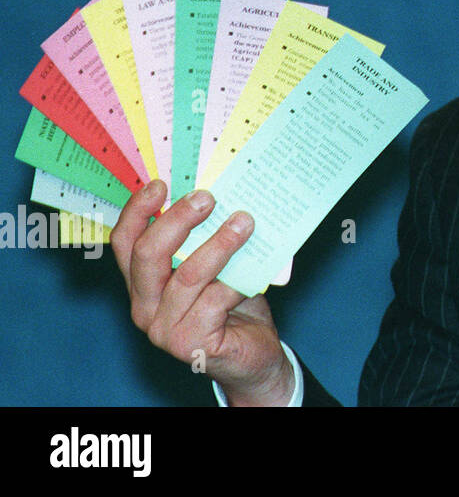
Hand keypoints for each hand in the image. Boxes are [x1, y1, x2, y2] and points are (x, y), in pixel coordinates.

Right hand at [110, 179, 294, 405]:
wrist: (253, 354)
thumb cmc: (232, 303)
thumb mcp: (214, 265)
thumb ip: (205, 239)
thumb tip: (224, 193)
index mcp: (142, 283)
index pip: (124, 242)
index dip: (137, 211)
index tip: (160, 184)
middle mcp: (144, 306)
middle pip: (147, 254)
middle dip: (178, 219)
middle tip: (208, 197)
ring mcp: (164, 328)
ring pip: (187, 275)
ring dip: (220, 243)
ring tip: (245, 221)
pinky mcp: (191, 344)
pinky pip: (215, 300)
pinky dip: (238, 280)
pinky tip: (257, 270)